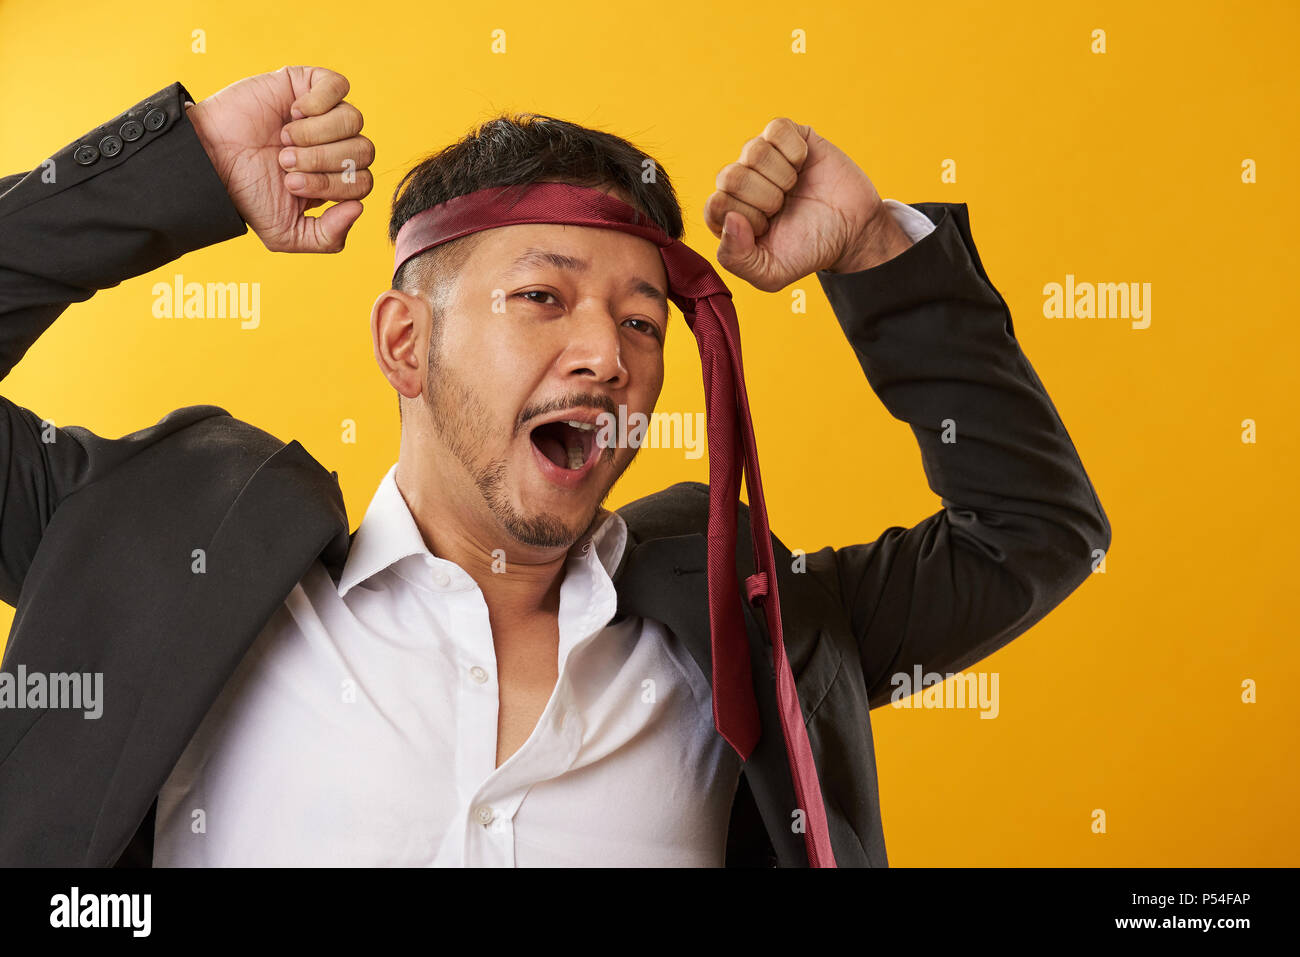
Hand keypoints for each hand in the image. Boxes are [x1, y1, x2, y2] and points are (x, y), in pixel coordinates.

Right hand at [185, 66, 373, 252]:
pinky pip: (339, 85)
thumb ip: (328, 237)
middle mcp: (336, 146)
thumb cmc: (245, 193)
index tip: (291, 184)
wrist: (208, 157)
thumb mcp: (286, 234)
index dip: (333, 185)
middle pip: (364, 151)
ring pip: (354, 120)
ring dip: (316, 135)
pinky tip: (292, 112)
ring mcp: (324, 114)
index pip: (363, 181)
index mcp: (336, 179)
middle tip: (284, 162)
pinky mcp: (308, 84)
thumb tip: (358, 208)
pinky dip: (318, 102)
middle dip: (323, 161)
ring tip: (284, 140)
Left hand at [703, 118, 912, 291]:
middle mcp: (739, 183)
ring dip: (782, 177)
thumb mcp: (770, 274)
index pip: (715, 205)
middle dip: (765, 199)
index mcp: (727, 215)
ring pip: (754, 151)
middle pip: (731, 176)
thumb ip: (737, 260)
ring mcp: (760, 157)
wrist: (853, 231)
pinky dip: (795, 151)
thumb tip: (730, 219)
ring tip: (794, 189)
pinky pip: (776, 129)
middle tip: (783, 208)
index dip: (747, 218)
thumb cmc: (809, 251)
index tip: (768, 228)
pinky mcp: (786, 136)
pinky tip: (803, 165)